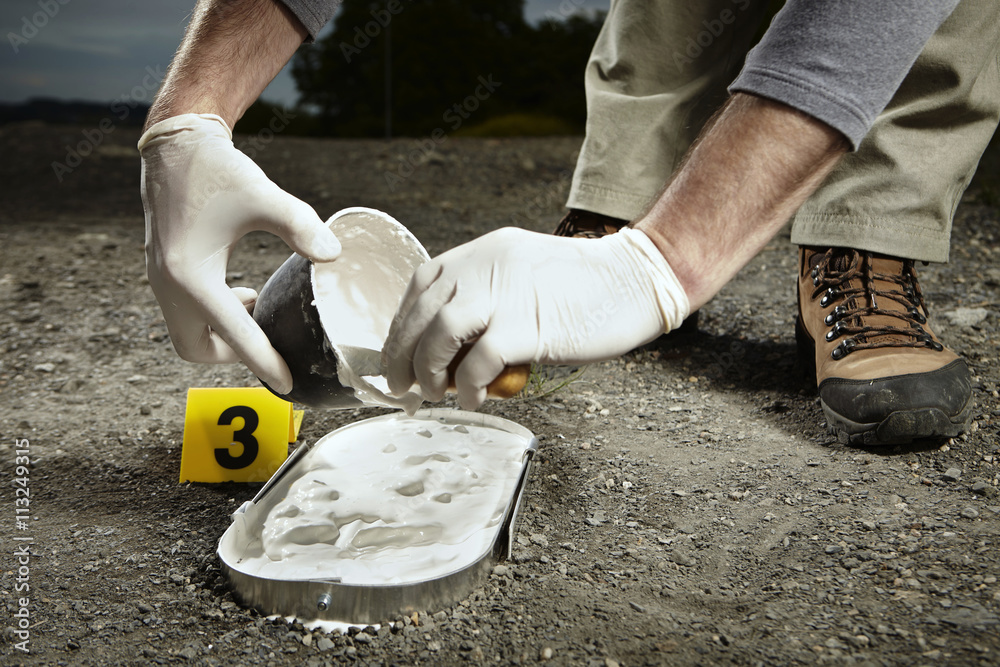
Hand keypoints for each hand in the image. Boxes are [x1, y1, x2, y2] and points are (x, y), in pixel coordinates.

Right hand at [139, 113, 340, 393]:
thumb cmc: (217, 169)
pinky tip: (242, 295)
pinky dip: (212, 318)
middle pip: (197, 349)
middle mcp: (167, 284)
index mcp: (190, 274)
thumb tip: (334, 254)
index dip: (263, 362)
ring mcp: (160, 280)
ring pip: (187, 336)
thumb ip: (299, 225)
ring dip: (220, 338)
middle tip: (270, 341)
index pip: (232, 334)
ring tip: (256, 312)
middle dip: (232, 356)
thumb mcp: (262, 195)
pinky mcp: (163, 271)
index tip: (287, 384)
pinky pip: (185, 314)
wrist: (175, 144)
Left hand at [384, 227, 689, 408]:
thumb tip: (454, 344)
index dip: (402, 323)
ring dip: (427, 370)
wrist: (637, 279)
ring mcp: (505, 296)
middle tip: (401, 386)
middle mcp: (485, 267)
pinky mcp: (527, 328)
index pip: (421, 285)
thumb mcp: (522, 275)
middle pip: (421, 313)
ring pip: (439, 334)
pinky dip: (468, 387)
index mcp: (482, 252)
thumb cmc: (585, 287)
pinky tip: (473, 400)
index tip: (399, 353)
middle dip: (401, 355)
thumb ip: (487, 297)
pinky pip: (479, 363)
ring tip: (433, 395)